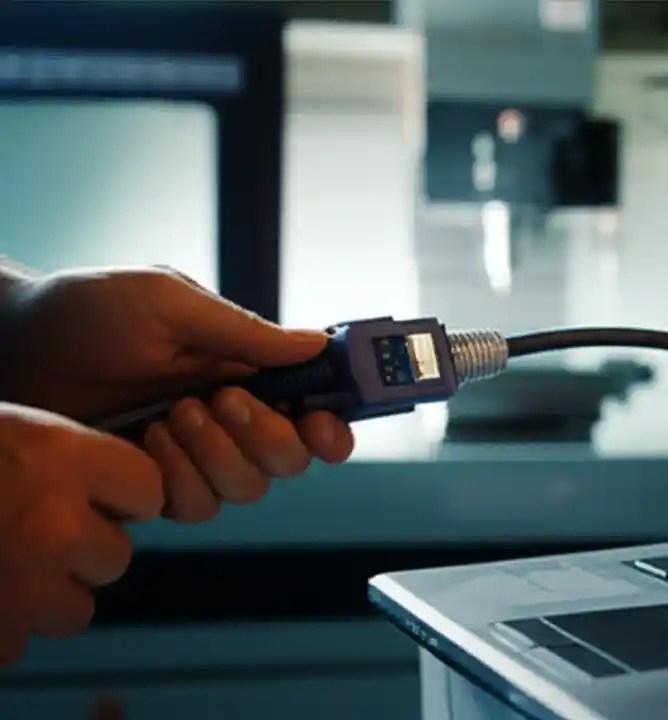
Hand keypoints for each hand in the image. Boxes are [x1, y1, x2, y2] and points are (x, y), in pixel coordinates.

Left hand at [0, 267, 354, 522]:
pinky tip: (146, 441)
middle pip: (292, 460)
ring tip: (171, 415)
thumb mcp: (171, 303)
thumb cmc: (88, 310)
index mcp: (248, 370)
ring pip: (248, 489)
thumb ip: (245, 331)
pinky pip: (196, 507)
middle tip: (222, 400)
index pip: (317, 409)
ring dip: (216, 455)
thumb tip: (316, 344)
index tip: (325, 423)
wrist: (14, 344)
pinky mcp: (155, 485)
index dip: (336, 425)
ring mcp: (194, 455)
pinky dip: (177, 476)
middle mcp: (231, 419)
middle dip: (266, 437)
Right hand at [0, 404, 163, 666]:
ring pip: (74, 609)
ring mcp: (24, 585)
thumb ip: (66, 465)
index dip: (123, 496)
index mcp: (61, 459)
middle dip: (80, 551)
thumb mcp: (7, 433)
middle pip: (114, 557)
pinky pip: (16, 644)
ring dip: (43, 596)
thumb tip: (116, 501)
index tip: (98, 495)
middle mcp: (55, 524)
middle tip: (25, 531)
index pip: (149, 490)